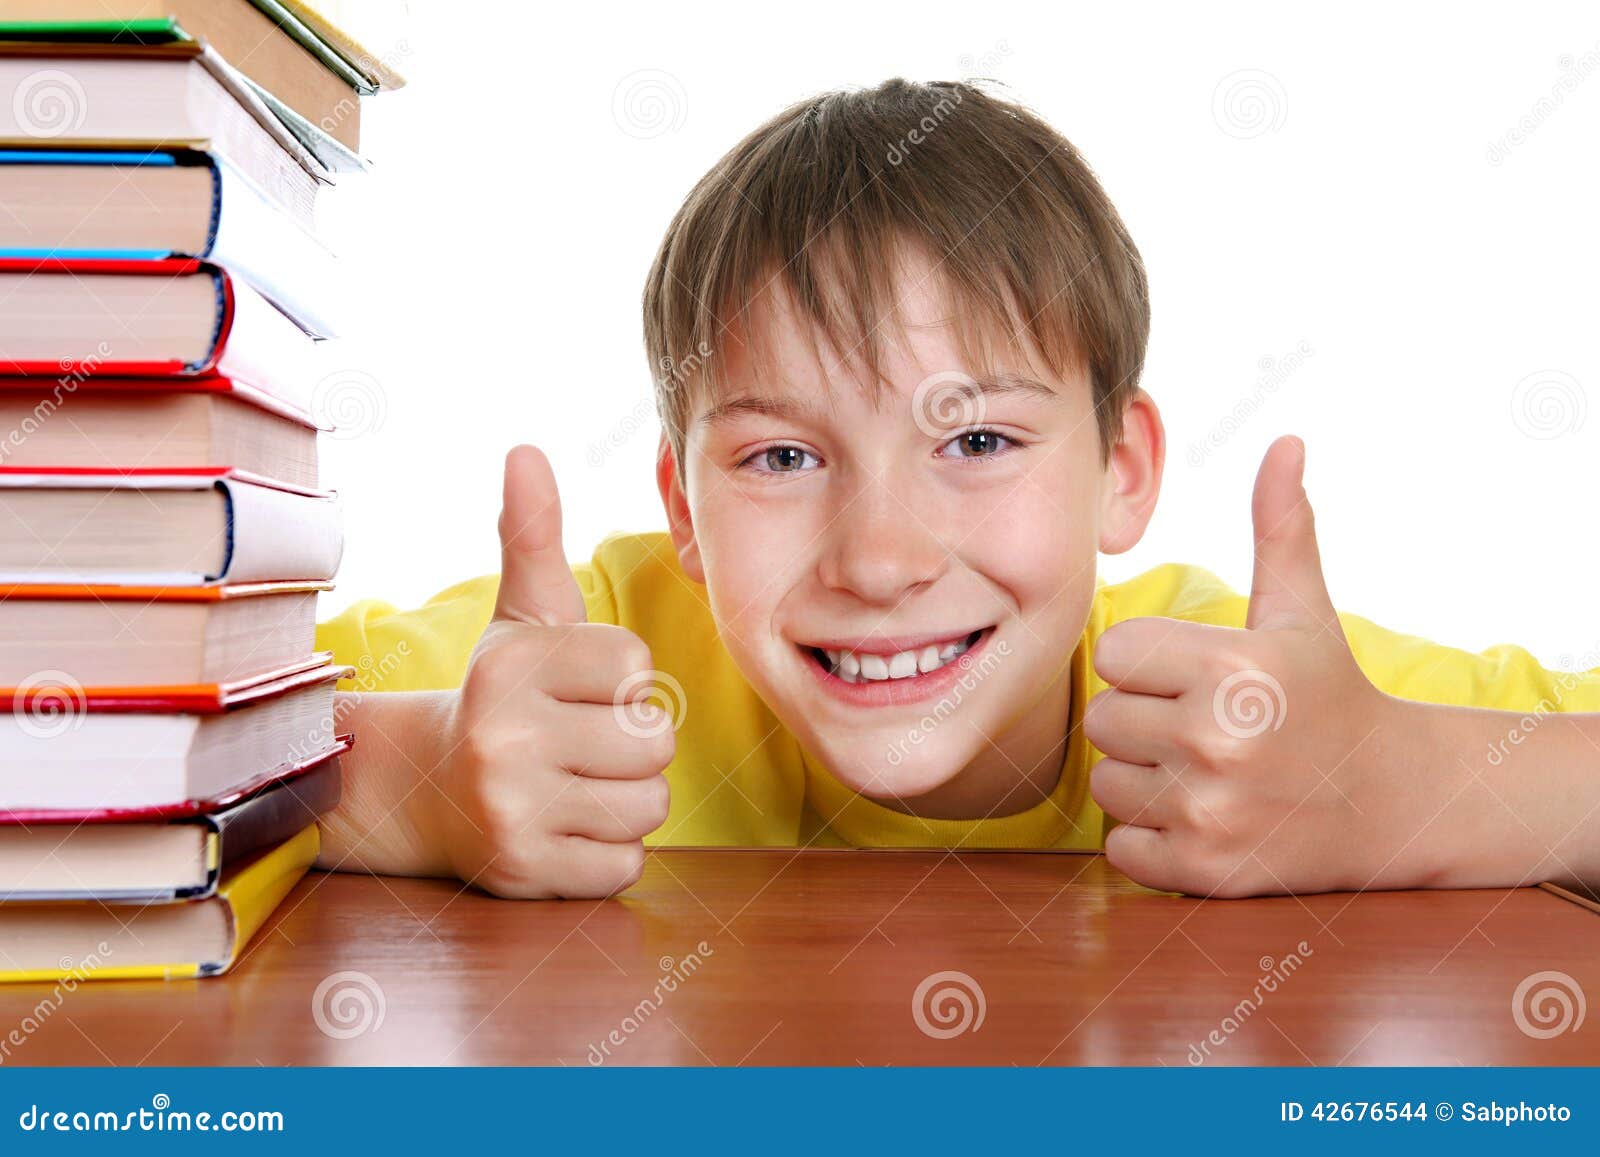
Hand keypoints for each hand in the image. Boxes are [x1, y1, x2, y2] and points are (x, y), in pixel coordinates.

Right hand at [426, 445, 672, 897]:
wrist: (425, 792)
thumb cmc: (504, 692)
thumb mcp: (520, 613)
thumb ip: (531, 532)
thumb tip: (526, 450)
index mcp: (513, 666)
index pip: (639, 666)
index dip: (625, 679)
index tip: (582, 687)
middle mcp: (505, 739)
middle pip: (655, 741)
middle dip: (634, 741)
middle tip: (584, 740)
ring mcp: (513, 811)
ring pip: (649, 803)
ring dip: (627, 796)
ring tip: (577, 781)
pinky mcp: (526, 874)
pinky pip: (627, 863)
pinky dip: (609, 849)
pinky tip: (565, 825)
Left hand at [1086, 436, 1412, 896]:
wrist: (1393, 804)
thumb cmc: (1330, 694)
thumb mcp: (1304, 610)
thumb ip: (1281, 527)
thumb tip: (1285, 442)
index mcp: (1234, 667)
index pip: (1115, 653)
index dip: (1149, 664)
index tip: (1195, 676)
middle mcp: (1219, 739)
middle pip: (1103, 719)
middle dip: (1143, 720)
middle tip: (1203, 726)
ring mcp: (1211, 811)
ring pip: (1106, 783)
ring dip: (1143, 779)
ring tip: (1205, 771)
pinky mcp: (1204, 872)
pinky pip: (1121, 847)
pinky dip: (1150, 838)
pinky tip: (1203, 816)